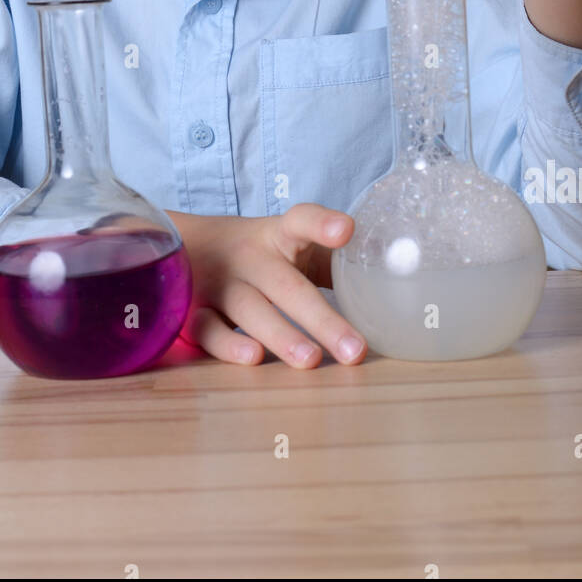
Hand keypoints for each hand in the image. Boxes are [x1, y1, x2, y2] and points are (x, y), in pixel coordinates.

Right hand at [175, 203, 366, 367]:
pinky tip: (253, 359)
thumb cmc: (259, 254)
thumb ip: (333, 263)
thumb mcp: (291, 247)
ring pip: (250, 309)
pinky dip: (228, 345)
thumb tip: (394, 276)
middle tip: (355, 350)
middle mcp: (249, 257)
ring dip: (281, 335)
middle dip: (321, 319)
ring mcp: (220, 284)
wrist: (187, 246)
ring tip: (310, 361)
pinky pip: (209, 329)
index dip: (322, 224)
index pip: (301, 221)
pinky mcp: (196, 311)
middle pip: (286, 285)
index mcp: (278, 235)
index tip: (347, 231)